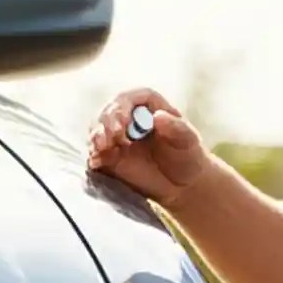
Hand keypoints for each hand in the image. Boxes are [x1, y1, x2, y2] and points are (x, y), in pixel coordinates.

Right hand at [86, 87, 210, 208]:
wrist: (183, 184)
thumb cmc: (188, 155)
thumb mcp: (188, 140)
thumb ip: (175, 127)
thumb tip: (157, 116)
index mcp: (147, 105)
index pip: (128, 97)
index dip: (121, 107)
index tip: (122, 123)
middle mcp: (128, 117)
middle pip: (108, 112)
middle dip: (106, 123)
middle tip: (112, 138)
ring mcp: (117, 136)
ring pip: (98, 130)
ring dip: (97, 137)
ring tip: (102, 148)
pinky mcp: (110, 156)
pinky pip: (96, 153)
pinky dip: (94, 156)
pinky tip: (96, 162)